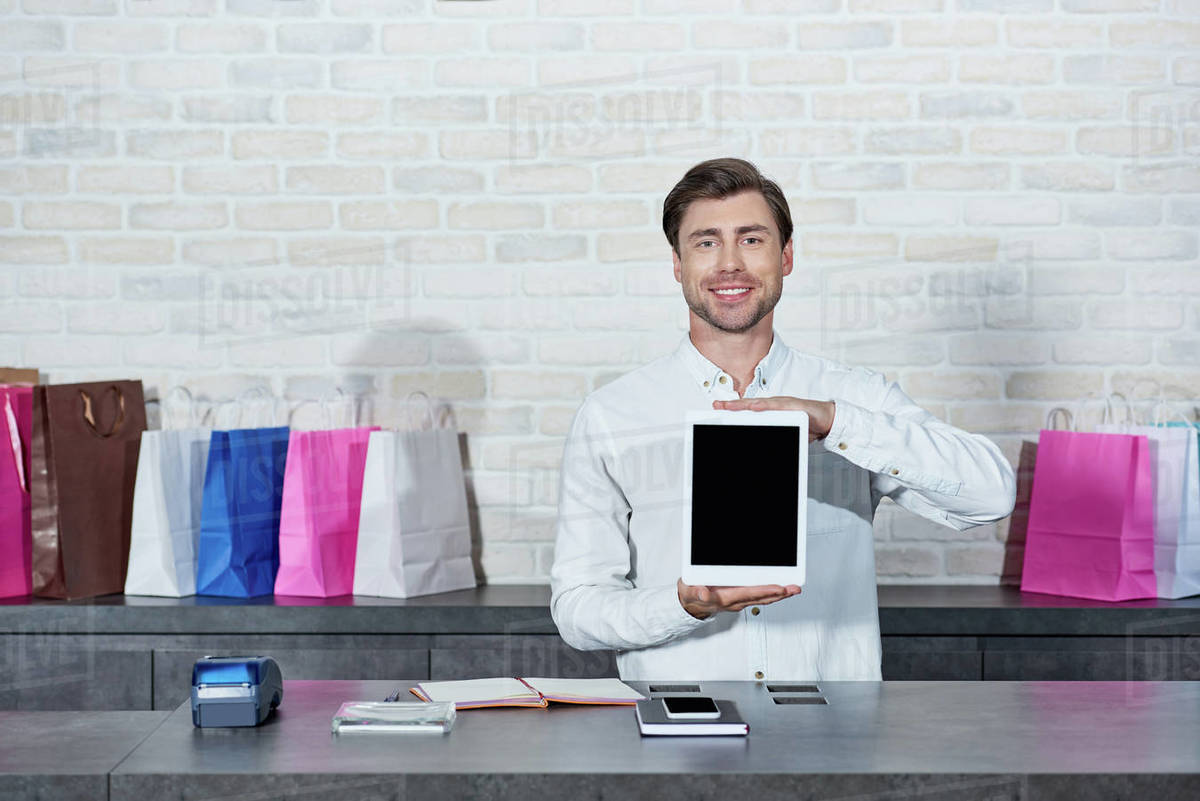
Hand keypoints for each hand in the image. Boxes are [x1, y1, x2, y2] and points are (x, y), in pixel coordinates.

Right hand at [677, 578, 800, 620]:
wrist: (690, 603)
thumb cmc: (691, 595)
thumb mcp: (689, 591)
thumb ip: (696, 593)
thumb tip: (703, 593)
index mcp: (724, 598)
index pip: (748, 593)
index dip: (764, 591)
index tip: (778, 588)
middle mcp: (735, 601)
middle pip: (761, 597)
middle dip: (779, 593)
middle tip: (794, 588)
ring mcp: (738, 600)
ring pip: (763, 598)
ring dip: (779, 594)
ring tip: (793, 588)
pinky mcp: (739, 598)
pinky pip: (759, 596)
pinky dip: (771, 593)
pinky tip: (779, 589)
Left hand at [713, 396, 835, 441]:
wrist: (826, 419)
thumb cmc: (806, 424)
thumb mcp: (786, 431)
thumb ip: (774, 434)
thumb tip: (756, 441)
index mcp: (770, 411)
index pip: (748, 409)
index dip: (733, 409)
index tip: (718, 409)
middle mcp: (773, 405)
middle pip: (749, 404)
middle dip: (732, 405)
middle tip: (716, 406)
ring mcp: (782, 403)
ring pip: (759, 403)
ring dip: (743, 404)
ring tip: (729, 406)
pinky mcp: (792, 405)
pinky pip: (776, 405)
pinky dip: (765, 406)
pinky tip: (754, 406)